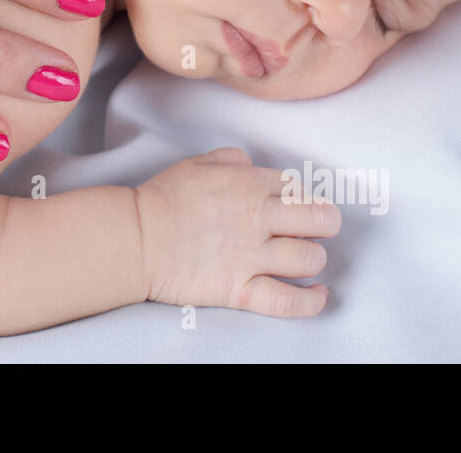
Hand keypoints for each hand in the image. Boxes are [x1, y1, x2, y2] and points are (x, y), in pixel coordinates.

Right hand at [134, 148, 341, 316]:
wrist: (136, 238)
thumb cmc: (162, 199)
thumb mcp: (196, 163)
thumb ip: (230, 159)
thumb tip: (249, 165)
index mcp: (249, 184)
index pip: (298, 188)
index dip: (302, 198)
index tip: (295, 208)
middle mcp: (257, 218)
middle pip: (319, 220)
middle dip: (325, 224)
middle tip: (315, 230)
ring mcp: (250, 256)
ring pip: (310, 258)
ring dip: (313, 259)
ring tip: (304, 260)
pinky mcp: (239, 289)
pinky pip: (287, 301)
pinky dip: (310, 301)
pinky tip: (317, 295)